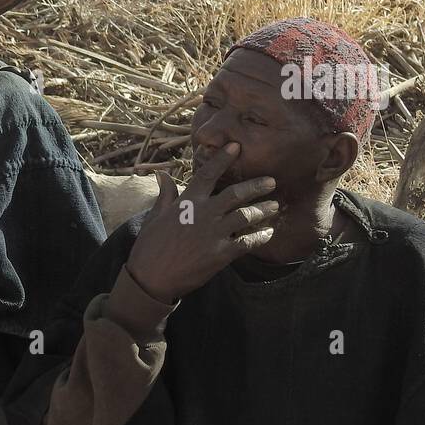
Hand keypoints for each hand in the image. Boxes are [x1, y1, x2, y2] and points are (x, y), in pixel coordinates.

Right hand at [126, 143, 277, 303]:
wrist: (151, 278)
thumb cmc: (150, 246)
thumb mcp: (155, 216)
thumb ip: (165, 194)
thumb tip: (162, 174)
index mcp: (187, 202)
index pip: (207, 174)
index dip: (222, 159)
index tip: (236, 146)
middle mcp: (203, 214)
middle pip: (236, 194)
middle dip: (256, 186)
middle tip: (272, 181)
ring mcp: (214, 234)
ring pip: (246, 215)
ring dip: (263, 210)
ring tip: (275, 206)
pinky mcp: (221, 254)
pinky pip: (247, 242)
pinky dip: (260, 237)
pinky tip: (268, 233)